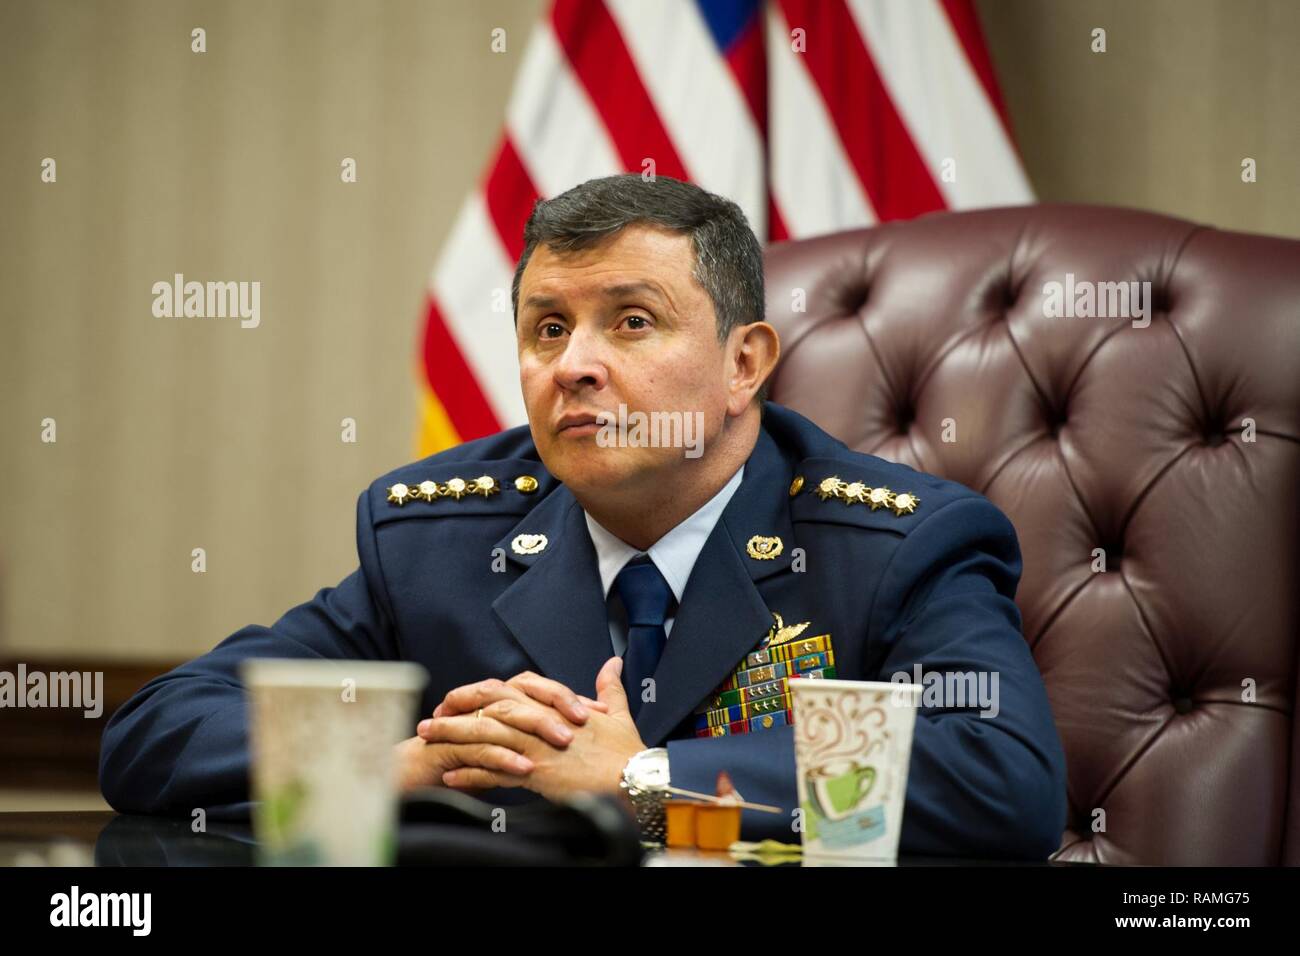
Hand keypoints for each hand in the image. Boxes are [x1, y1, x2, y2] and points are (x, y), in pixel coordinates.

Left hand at [415, 658, 646, 800]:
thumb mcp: (618, 714)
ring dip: (453, 737)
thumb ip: (609, 689)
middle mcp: (541, 722)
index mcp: (556, 708)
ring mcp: (536, 746)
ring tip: (427, 741)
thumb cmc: (627, 752)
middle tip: (432, 716)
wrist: (635, 779)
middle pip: (489, 706)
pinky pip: (494, 771)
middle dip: (457, 709)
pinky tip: (451, 775)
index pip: (510, 691)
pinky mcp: (536, 772)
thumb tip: (612, 664)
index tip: (461, 700)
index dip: (482, 694)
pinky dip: (470, 773)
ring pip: (485, 735)